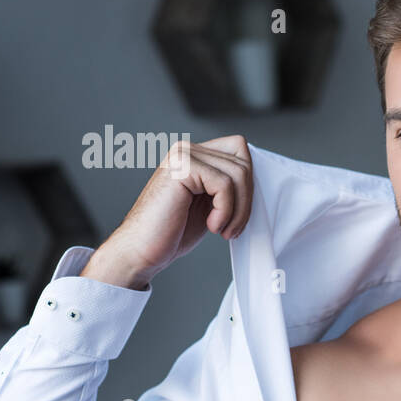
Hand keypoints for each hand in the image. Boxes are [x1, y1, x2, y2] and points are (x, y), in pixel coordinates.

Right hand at [81, 135, 252, 289]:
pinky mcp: (181, 169)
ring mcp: (182, 156)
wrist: (141, 251)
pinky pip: (224, 185)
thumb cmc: (173, 232)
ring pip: (238, 174)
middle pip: (243, 163)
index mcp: (194, 155)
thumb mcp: (210, 204)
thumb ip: (228, 186)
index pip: (240, 150)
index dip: (248, 182)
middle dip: (246, 200)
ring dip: (238, 210)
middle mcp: (187, 150)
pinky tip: (212, 225)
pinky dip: (226, 211)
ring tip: (223, 229)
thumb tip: (259, 179)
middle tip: (232, 227)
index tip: (238, 213)